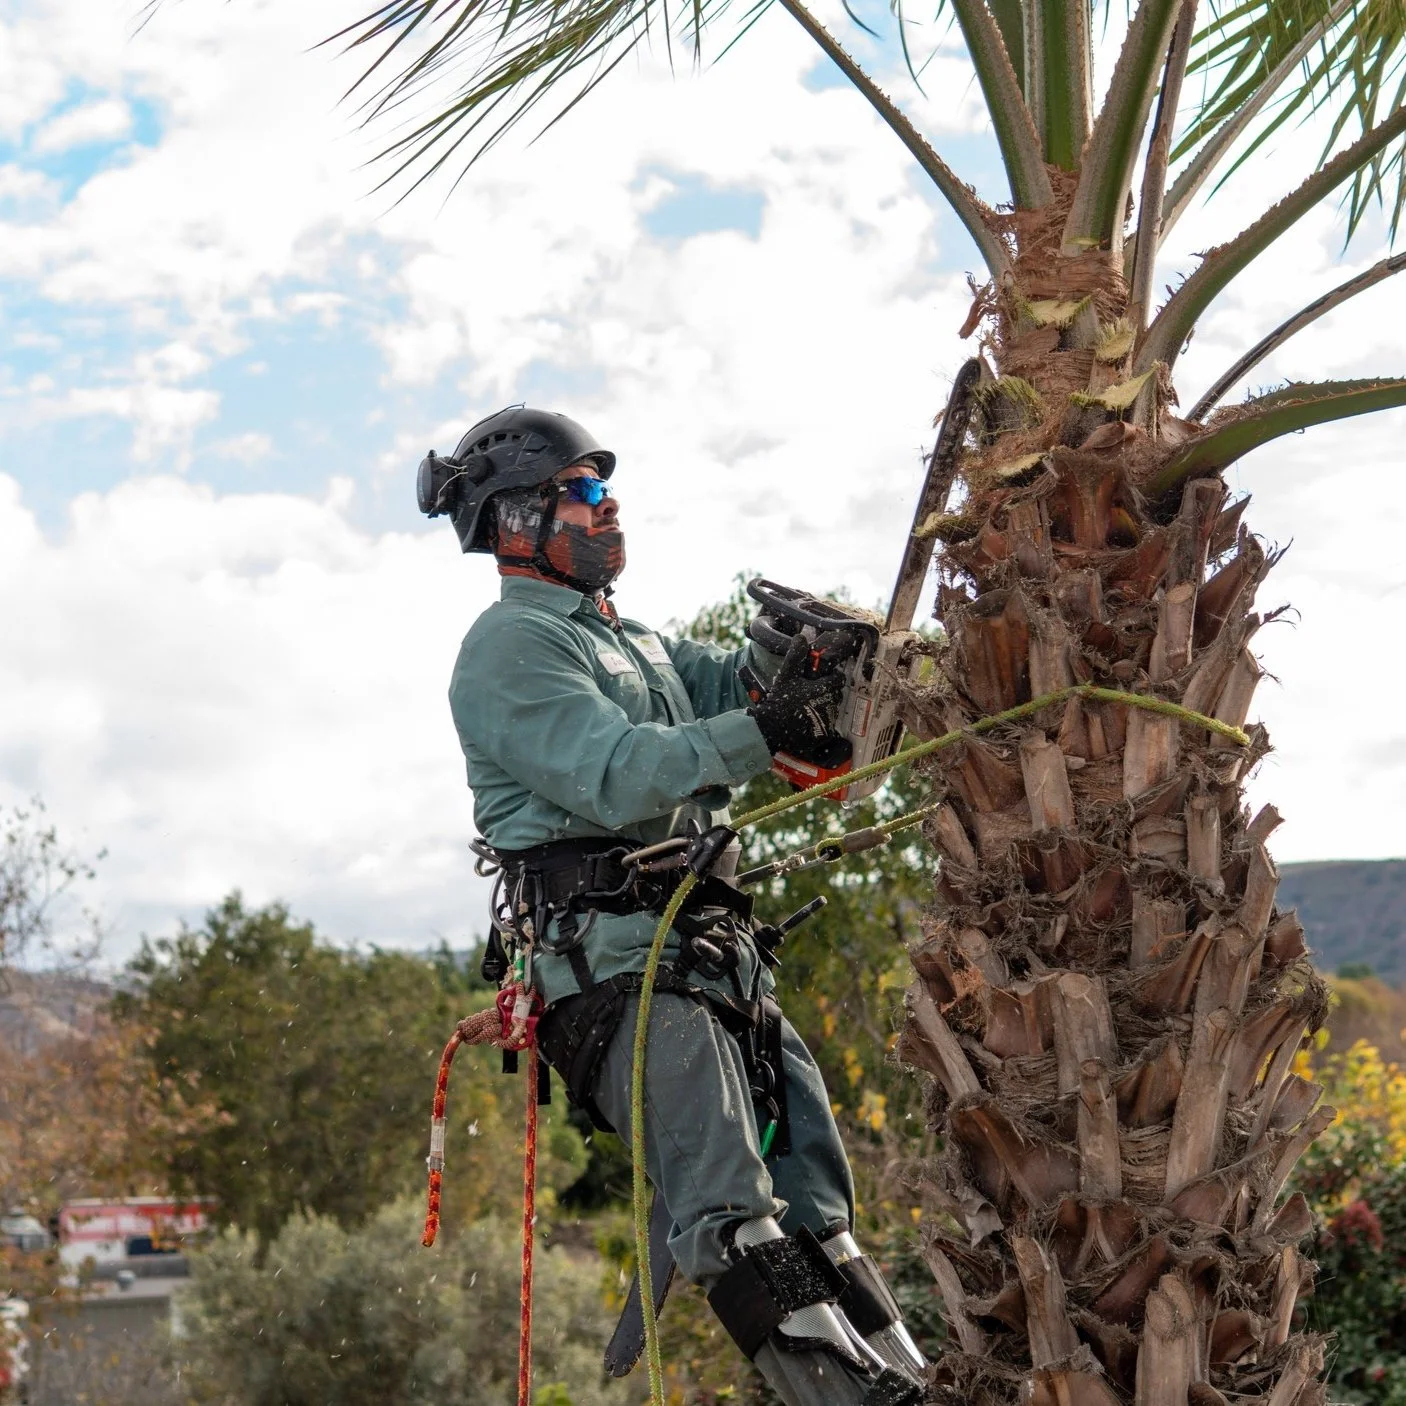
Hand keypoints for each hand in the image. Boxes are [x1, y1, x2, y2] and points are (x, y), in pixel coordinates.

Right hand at [747, 634, 845, 757]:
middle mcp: (828, 704)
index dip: (832, 677)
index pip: (838, 679)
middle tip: (813, 693)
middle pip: (836, 695)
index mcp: (822, 688)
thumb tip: (800, 637)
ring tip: (808, 708)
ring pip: (832, 710)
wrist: (770, 729)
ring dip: (824, 708)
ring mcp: (827, 721)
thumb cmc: (779, 701)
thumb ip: (795, 656)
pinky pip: (828, 728)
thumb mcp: (786, 676)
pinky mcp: (824, 735)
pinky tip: (808, 722)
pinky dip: (820, 725)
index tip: (824, 678)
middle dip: (828, 693)